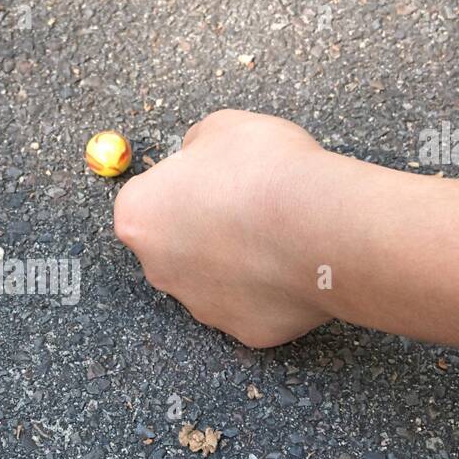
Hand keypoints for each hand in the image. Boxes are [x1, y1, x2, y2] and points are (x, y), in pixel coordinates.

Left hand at [114, 110, 332, 347]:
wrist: (320, 225)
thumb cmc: (264, 169)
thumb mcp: (221, 127)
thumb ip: (196, 148)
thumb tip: (196, 159)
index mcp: (139, 216)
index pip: (149, 200)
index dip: (186, 186)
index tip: (218, 178)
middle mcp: (158, 270)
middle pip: (175, 247)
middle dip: (205, 229)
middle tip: (249, 208)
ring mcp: (199, 306)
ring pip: (213, 280)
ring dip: (237, 262)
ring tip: (279, 235)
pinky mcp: (243, 331)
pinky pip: (254, 306)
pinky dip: (272, 290)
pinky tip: (296, 265)